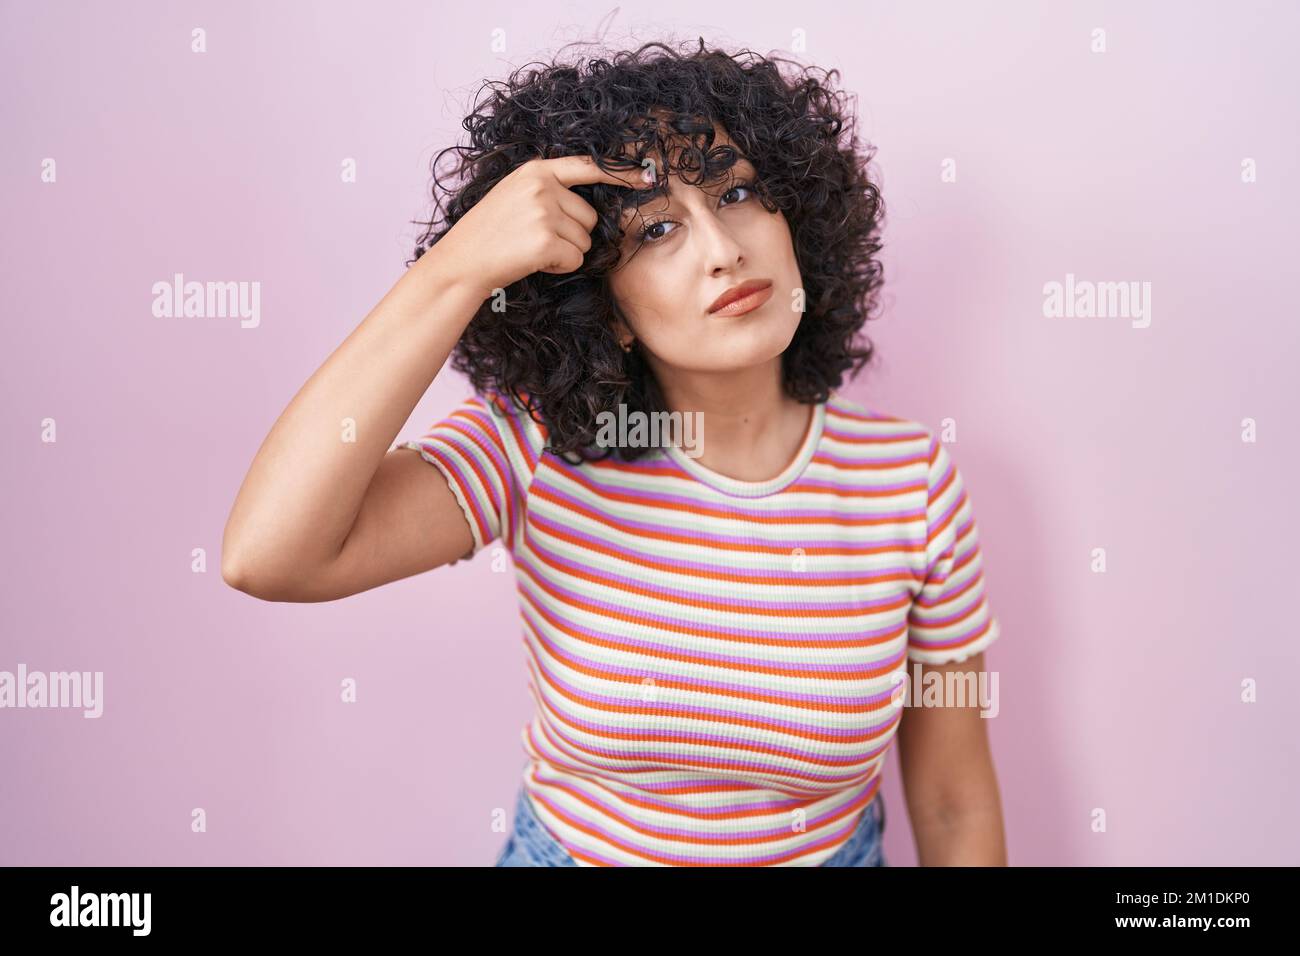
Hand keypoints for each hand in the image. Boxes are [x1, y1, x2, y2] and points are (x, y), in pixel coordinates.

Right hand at [432, 155, 650, 294]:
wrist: (461, 261)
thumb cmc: (489, 233)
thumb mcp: (515, 194)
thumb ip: (548, 189)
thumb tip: (590, 205)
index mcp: (537, 170)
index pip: (589, 166)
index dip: (622, 173)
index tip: (648, 175)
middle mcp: (543, 186)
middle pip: (591, 216)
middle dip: (573, 234)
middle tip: (537, 239)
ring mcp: (545, 212)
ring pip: (586, 240)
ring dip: (566, 252)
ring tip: (531, 249)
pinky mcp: (546, 240)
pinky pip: (576, 259)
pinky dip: (560, 267)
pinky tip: (533, 261)